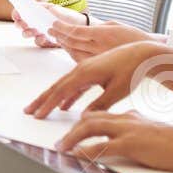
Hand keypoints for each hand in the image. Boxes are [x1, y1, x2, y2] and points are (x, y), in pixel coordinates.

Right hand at [12, 2, 83, 46]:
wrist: (83, 31)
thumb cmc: (72, 18)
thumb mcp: (62, 12)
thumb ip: (52, 11)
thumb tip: (44, 9)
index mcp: (41, 11)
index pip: (26, 11)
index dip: (19, 12)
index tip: (16, 14)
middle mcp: (39, 21)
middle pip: (25, 23)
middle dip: (21, 24)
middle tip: (22, 24)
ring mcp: (42, 31)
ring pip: (30, 33)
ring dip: (28, 33)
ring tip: (31, 32)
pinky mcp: (47, 41)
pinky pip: (39, 42)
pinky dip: (39, 40)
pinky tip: (42, 38)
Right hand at [24, 40, 168, 118]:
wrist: (143, 54)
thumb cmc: (132, 70)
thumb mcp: (116, 91)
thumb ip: (99, 105)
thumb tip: (84, 118)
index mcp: (85, 73)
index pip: (60, 91)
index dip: (47, 104)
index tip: (38, 115)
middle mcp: (81, 69)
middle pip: (56, 87)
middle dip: (41, 100)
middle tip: (29, 111)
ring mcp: (85, 70)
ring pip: (63, 86)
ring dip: (51, 98)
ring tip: (41, 109)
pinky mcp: (92, 72)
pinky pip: (74, 85)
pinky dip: (67, 96)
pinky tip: (64, 106)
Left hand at [47, 18, 147, 61]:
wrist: (150, 56)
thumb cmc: (136, 39)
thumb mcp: (117, 26)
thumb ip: (99, 27)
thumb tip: (85, 29)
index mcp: (103, 34)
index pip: (76, 31)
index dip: (63, 27)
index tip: (54, 23)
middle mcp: (99, 47)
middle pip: (72, 42)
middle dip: (59, 35)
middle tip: (50, 29)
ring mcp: (99, 58)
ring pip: (75, 52)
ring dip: (64, 44)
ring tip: (56, 37)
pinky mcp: (101, 66)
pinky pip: (82, 61)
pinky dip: (73, 54)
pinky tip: (69, 50)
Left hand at [53, 110, 172, 172]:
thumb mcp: (149, 131)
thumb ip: (134, 130)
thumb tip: (123, 136)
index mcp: (129, 116)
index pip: (99, 115)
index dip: (82, 123)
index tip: (71, 131)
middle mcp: (124, 120)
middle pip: (89, 120)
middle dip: (71, 130)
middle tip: (60, 141)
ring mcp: (126, 131)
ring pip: (90, 129)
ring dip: (72, 138)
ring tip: (61, 148)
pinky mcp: (130, 144)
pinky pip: (101, 147)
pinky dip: (85, 151)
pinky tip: (76, 156)